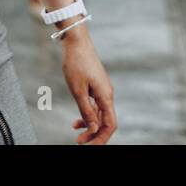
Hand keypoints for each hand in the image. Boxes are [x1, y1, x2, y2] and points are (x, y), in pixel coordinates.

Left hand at [59, 26, 115, 143]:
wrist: (76, 40)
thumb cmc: (76, 63)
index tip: (88, 145)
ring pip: (100, 114)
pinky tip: (77, 120)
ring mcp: (102, 89)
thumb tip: (94, 129)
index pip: (110, 125)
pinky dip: (88, 114)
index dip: (101, 138)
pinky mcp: (96, 85)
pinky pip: (95, 105)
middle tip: (78, 141)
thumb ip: (86, 111)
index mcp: (106, 96)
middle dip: (94, 134)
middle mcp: (107, 94)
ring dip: (90, 125)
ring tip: (76, 131)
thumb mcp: (78, 90)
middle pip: (105, 121)